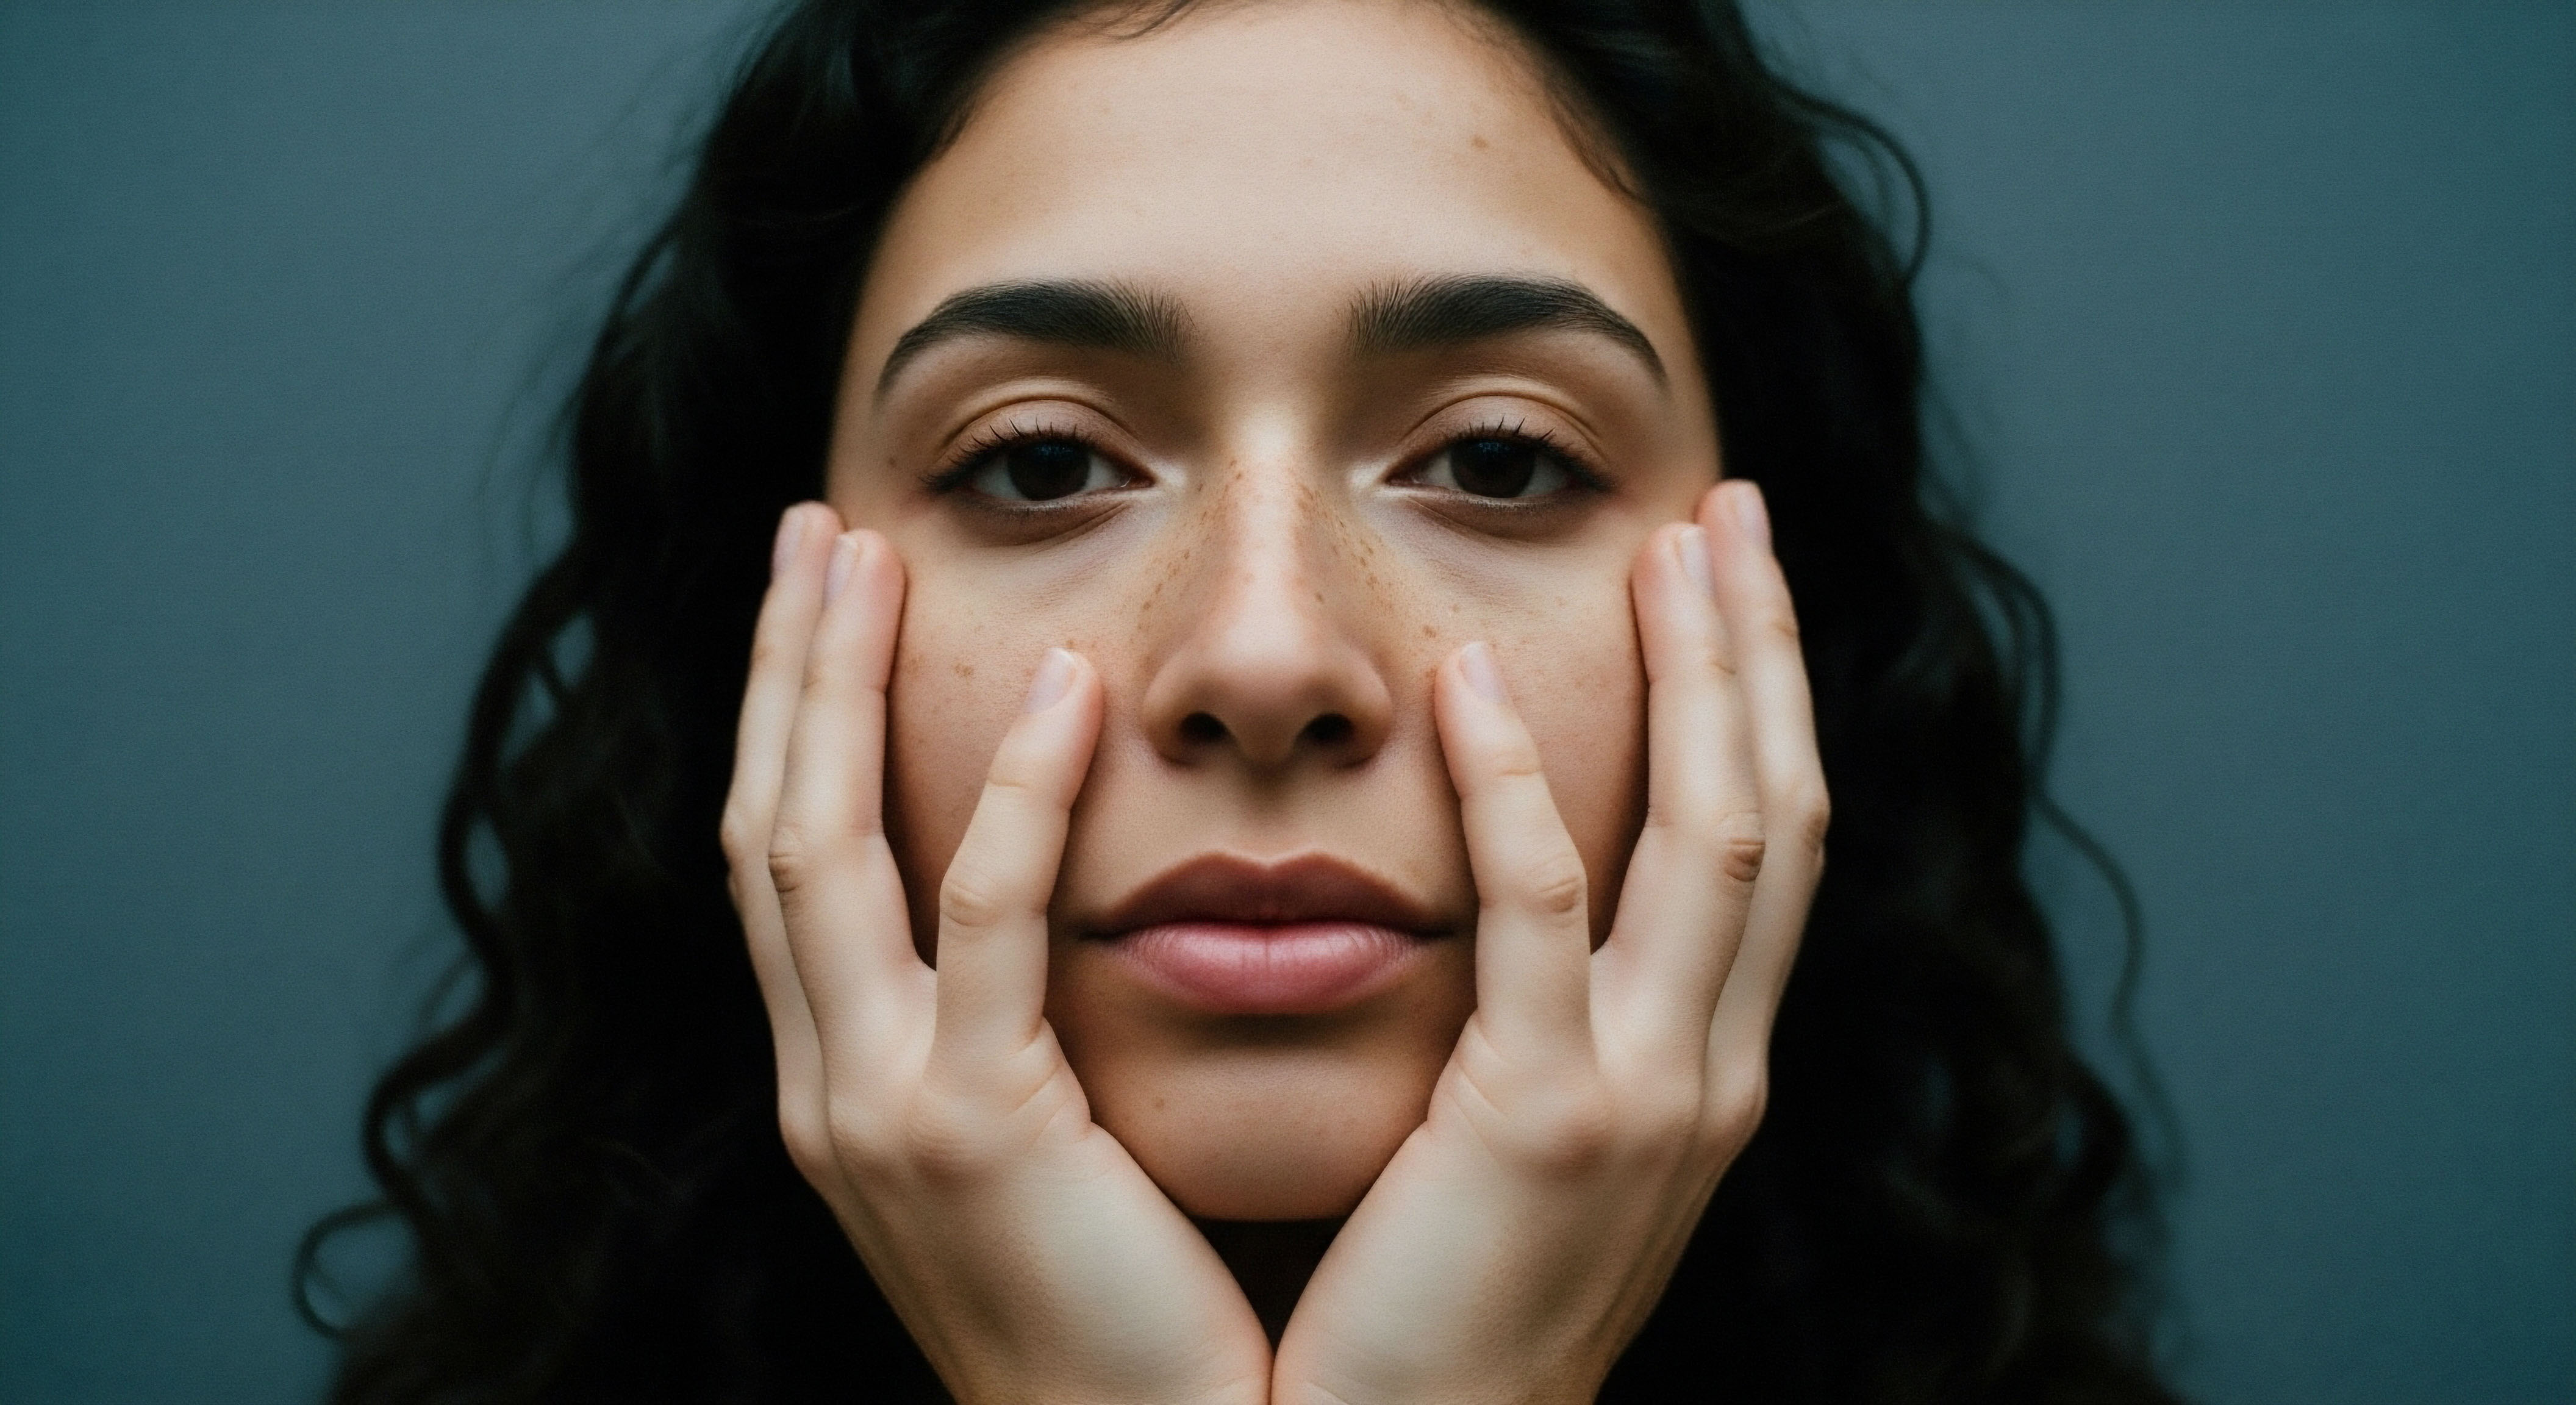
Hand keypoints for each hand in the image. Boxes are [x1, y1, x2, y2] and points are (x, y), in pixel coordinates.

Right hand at [721, 504, 1272, 1404]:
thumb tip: (1060, 916)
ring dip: (833, 690)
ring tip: (868, 554)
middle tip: (813, 529)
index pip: (788, 868)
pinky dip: (1010, 796)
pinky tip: (1064, 691)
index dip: (788, 724)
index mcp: (850, 1086)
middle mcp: (831, 1089)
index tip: (821, 599)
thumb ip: (1023, 1035)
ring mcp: (880, 1113)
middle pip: (767, 831)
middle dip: (778, 672)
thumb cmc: (1134, 1312)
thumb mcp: (1046, 1155)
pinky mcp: (972, 1135)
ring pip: (818, 854)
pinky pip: (982, 929)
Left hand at [1271, 481, 1827, 1404]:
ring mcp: (1648, 1100)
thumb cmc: (1427, 1309)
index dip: (1765, 706)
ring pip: (1721, 838)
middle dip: (1764, 653)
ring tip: (1666, 541)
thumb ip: (1541, 1033)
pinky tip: (1465, 680)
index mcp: (1700, 1076)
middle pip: (1780, 814)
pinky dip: (1519, 782)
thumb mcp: (1520, 1154)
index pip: (1769, 853)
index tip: (1730, 581)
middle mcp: (1709, 1077)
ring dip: (1702, 674)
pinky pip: (1546, 911)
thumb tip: (1523, 916)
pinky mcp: (1547, 1123)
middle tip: (1731, 510)